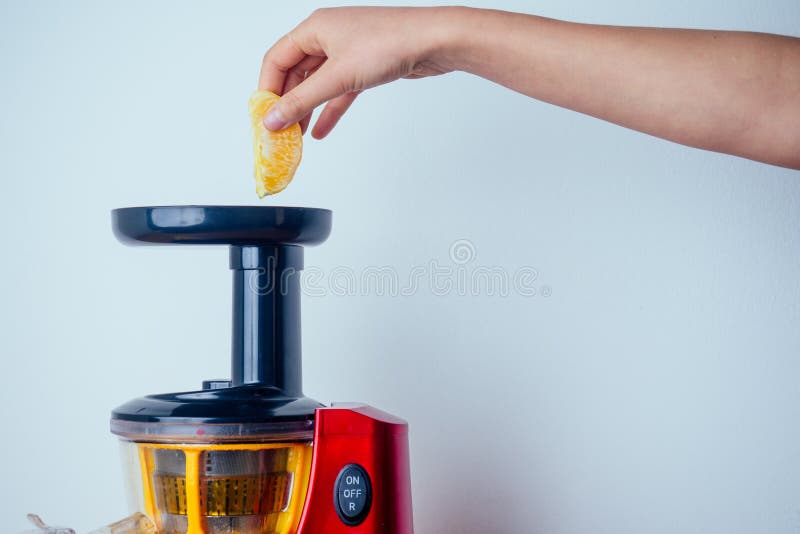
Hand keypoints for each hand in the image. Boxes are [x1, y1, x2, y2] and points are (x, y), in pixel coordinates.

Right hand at [259, 6, 456, 137]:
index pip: (276, 60)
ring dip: (307, 109)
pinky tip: (322, 129)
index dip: (267, 89)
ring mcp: (347, 52)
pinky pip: (339, 91)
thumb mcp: (338, 77)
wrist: (433, 41)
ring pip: (318, 84)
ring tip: (297, 135)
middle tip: (280, 130)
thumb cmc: (389, 43)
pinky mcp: (365, 66)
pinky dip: (330, 109)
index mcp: (314, 29)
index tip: (263, 117)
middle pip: (295, 73)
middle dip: (287, 103)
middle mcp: (328, 37)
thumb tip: (272, 119)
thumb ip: (302, 101)